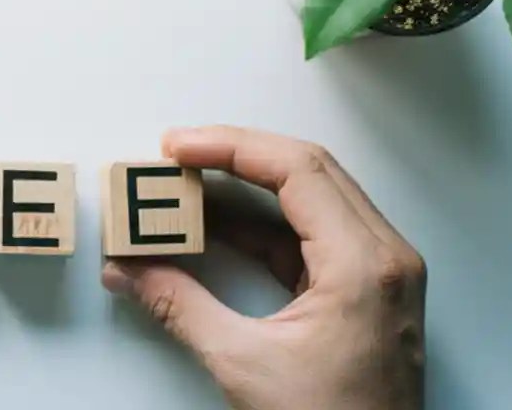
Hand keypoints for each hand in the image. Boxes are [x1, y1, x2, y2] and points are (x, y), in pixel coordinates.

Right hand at [102, 126, 425, 409]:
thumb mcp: (243, 364)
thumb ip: (179, 306)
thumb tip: (128, 270)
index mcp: (365, 265)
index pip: (297, 170)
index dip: (230, 147)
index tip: (178, 147)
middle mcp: (384, 257)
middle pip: (308, 170)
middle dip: (236, 154)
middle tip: (176, 154)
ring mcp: (381, 272)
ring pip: (311, 197)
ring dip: (247, 187)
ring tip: (186, 186)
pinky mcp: (365, 290)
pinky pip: (311, 234)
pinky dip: (261, 224)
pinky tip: (214, 228)